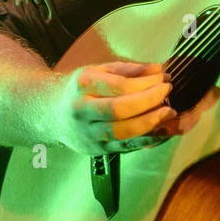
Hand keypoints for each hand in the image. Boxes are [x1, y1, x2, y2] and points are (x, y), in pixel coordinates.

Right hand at [48, 60, 176, 154]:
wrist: (50, 112)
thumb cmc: (81, 88)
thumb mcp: (99, 70)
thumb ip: (130, 70)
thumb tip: (159, 70)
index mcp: (82, 85)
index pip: (119, 86)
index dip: (145, 84)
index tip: (164, 78)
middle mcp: (81, 110)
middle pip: (118, 110)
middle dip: (149, 102)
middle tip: (167, 93)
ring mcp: (87, 133)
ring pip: (121, 133)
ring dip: (150, 124)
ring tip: (169, 113)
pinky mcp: (96, 150)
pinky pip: (125, 148)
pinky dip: (147, 140)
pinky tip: (162, 130)